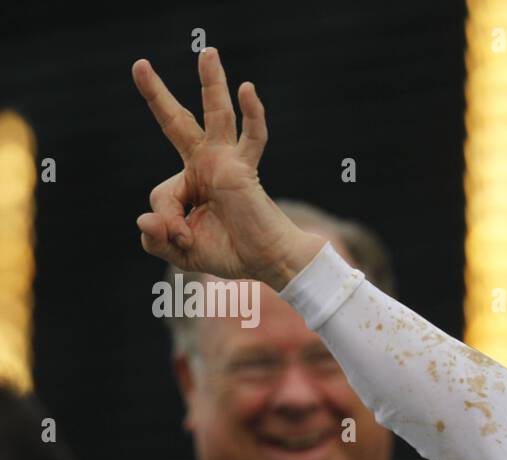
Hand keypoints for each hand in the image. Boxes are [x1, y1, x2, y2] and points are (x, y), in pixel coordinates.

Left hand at [132, 48, 323, 288]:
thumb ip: (157, 239)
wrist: (269, 261)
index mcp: (190, 184)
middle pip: (177, 123)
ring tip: (208, 53)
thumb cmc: (231, 253)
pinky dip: (253, 114)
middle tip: (139, 65)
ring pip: (216, 116)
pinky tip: (248, 90)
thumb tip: (144, 220)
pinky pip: (253, 137)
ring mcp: (226, 163)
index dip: (167, 221)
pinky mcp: (245, 168)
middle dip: (157, 94)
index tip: (181, 240)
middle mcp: (205, 166)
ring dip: (212, 83)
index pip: (162, 196)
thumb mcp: (182, 250)